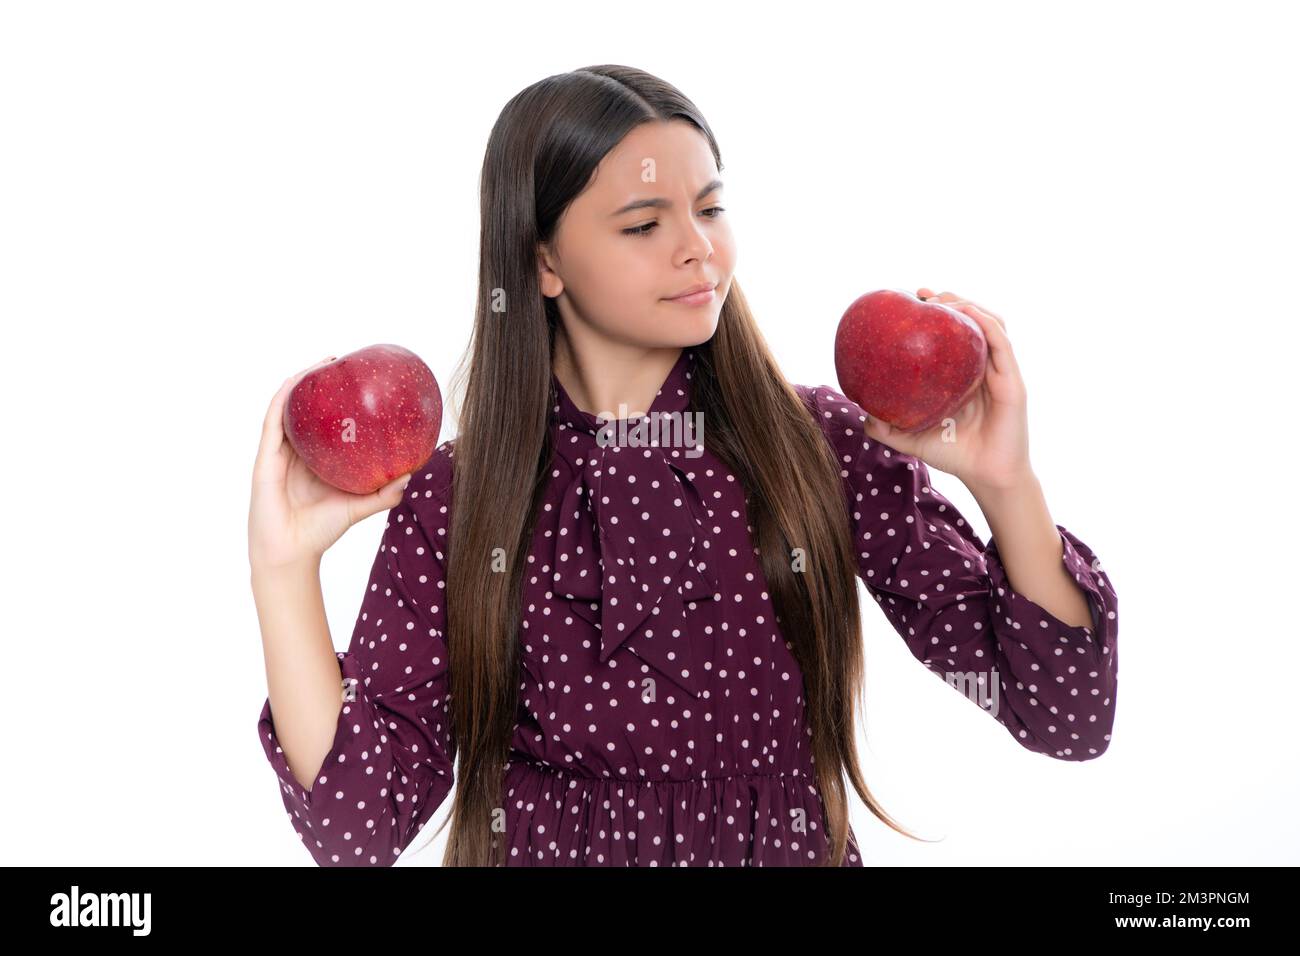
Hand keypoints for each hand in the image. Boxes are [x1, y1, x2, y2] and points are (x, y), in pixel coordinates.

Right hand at [247, 356, 412, 573]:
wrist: (291, 553)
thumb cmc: (320, 532)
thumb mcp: (358, 507)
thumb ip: (383, 493)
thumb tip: (411, 475)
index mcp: (315, 461)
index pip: (325, 425)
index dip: (337, 403)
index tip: (357, 383)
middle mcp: (296, 453)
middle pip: (305, 410)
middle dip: (319, 383)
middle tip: (341, 362)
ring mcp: (278, 453)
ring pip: (286, 408)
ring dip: (301, 382)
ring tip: (321, 362)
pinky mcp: (265, 458)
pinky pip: (273, 420)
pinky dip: (283, 398)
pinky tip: (297, 381)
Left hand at [863, 288, 1032, 491]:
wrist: (987, 477)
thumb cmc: (956, 455)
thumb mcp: (913, 439)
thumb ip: (888, 428)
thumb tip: (863, 416)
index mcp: (965, 374)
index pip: (956, 332)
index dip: (939, 311)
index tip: (913, 300)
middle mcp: (984, 367)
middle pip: (974, 319)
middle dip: (951, 299)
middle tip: (923, 295)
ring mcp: (1001, 372)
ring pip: (990, 323)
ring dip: (968, 305)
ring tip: (943, 301)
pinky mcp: (1013, 381)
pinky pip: (1001, 343)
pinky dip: (984, 323)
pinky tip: (965, 313)